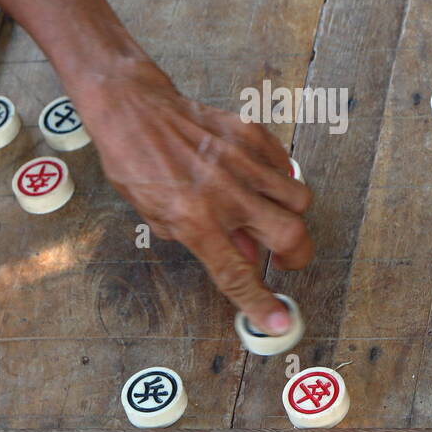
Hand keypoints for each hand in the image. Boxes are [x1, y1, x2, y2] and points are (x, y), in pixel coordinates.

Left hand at [77, 59, 312, 333]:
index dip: (261, 303)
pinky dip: (280, 178)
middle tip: (284, 258)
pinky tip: (260, 181)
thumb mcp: (157, 215)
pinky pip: (285, 164)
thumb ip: (201, 238)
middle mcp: (224, 192)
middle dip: (296, 256)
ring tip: (271, 215)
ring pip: (298, 199)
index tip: (278, 322)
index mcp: (194, 219)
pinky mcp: (251, 134)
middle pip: (289, 234)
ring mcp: (242, 161)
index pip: (237, 273)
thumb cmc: (135, 162)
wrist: (133, 109)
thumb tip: (244, 252)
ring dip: (291, 215)